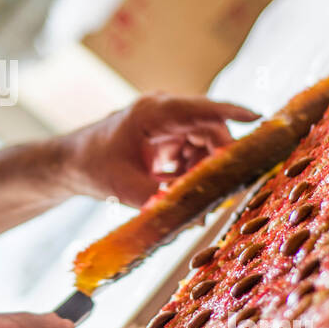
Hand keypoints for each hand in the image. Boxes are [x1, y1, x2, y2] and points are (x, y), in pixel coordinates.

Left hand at [59, 93, 259, 206]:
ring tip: (190, 192)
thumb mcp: (125, 188)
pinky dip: (193, 171)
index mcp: (154, 113)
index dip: (231, 111)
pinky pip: (194, 152)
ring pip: (205, 143)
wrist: (70, 163)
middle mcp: (164, 112)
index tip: (258, 117)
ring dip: (205, 169)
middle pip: (209, 129)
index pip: (200, 108)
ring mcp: (167, 124)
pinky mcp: (167, 137)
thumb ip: (160, 201)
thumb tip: (195, 218)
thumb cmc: (93, 167)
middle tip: (223, 189)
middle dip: (220, 159)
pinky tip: (177, 188)